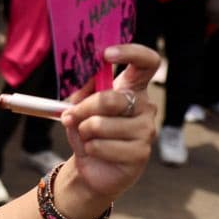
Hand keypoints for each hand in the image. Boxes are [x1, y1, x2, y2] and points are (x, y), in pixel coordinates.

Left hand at [59, 44, 158, 203]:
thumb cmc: (88, 130)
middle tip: (70, 117)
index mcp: (133, 88)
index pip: (148, 62)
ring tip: (88, 137)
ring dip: (84, 131)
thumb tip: (88, 75)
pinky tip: (96, 152)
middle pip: (112, 99)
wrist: (92, 165)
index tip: (106, 54)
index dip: (130, 53)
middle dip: (83, 109)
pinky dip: (89, 148)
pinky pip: (101, 146)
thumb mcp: (80, 105)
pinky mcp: (141, 153)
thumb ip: (84, 89)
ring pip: (101, 125)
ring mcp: (146, 130)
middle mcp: (145, 106)